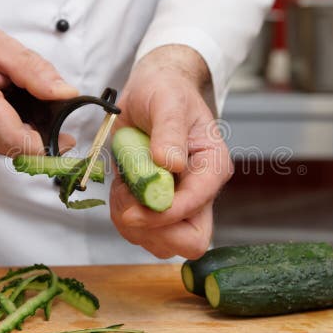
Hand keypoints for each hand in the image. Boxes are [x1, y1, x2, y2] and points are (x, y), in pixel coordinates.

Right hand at [0, 0, 77, 154]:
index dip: (46, 143)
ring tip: (11, 98)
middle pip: (12, 147)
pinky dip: (1, 129)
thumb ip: (35, 72)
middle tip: (43, 105)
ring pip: (2, 148)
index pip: (14, 139)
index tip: (65, 136)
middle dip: (35, 132)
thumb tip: (66, 95)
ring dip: (17, 130)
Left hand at [110, 45, 232, 258]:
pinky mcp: (157, 206)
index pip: (196, 208)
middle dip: (153, 231)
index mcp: (212, 167)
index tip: (135, 207)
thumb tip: (170, 163)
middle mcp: (199, 191)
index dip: (165, 214)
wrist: (152, 90)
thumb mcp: (168, 102)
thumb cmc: (166, 91)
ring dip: (132, 222)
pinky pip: (140, 231)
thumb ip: (170, 131)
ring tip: (123, 186)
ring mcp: (178, 202)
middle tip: (128, 203)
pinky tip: (121, 187)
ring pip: (161, 242)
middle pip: (190, 241)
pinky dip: (122, 215)